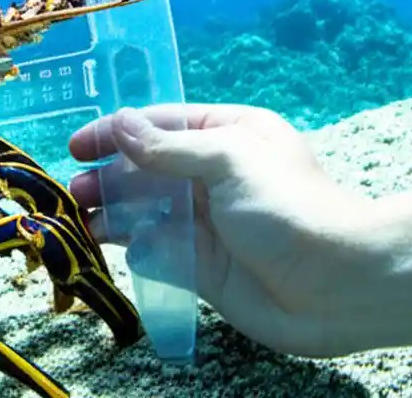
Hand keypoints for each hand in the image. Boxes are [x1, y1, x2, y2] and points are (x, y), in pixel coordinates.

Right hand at [68, 104, 378, 356]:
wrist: (335, 286)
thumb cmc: (289, 209)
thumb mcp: (227, 160)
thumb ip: (168, 147)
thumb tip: (120, 124)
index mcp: (229, 134)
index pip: (162, 125)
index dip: (118, 131)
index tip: (78, 146)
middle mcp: (216, 174)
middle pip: (148, 168)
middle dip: (110, 176)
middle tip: (76, 190)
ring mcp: (209, 221)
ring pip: (148, 209)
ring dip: (114, 211)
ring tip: (83, 218)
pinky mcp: (203, 265)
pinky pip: (158, 250)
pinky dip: (134, 246)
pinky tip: (116, 247)